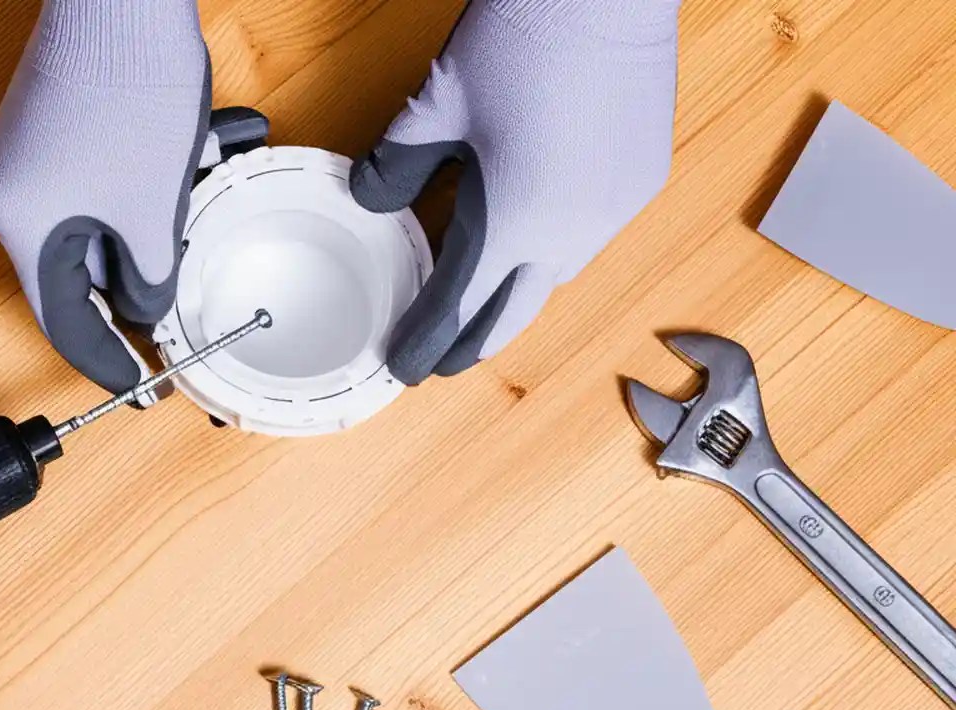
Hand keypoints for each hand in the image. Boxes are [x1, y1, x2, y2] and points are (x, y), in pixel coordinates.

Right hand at [0, 0, 208, 392]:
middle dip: (137, 281)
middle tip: (172, 308)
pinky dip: (150, 185)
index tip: (134, 382)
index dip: (102, 356)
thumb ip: (149, 277)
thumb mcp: (152, 212)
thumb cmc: (130, 98)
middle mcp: (13, 191)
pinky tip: (202, 157)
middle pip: (79, 266)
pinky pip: (105, 179)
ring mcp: (32, 154)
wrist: (121, 0)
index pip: (59, 316)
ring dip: (154, 224)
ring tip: (197, 211)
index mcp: (22, 222)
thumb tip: (146, 310)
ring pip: (100, 219)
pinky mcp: (58, 125)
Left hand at [352, 0, 681, 384]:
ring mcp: (614, 209)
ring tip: (483, 305)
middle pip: (514, 313)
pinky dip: (553, 252)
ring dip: (515, 299)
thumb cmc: (525, 37)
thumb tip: (372, 200)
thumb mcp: (436, 103)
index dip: (427, 340)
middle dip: (473, 343)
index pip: (459, 306)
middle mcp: (572, 231)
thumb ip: (396, 165)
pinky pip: (590, 238)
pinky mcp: (641, 181)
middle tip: (442, 359)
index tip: (406, 367)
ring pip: (556, 278)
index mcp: (515, 221)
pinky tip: (535, 239)